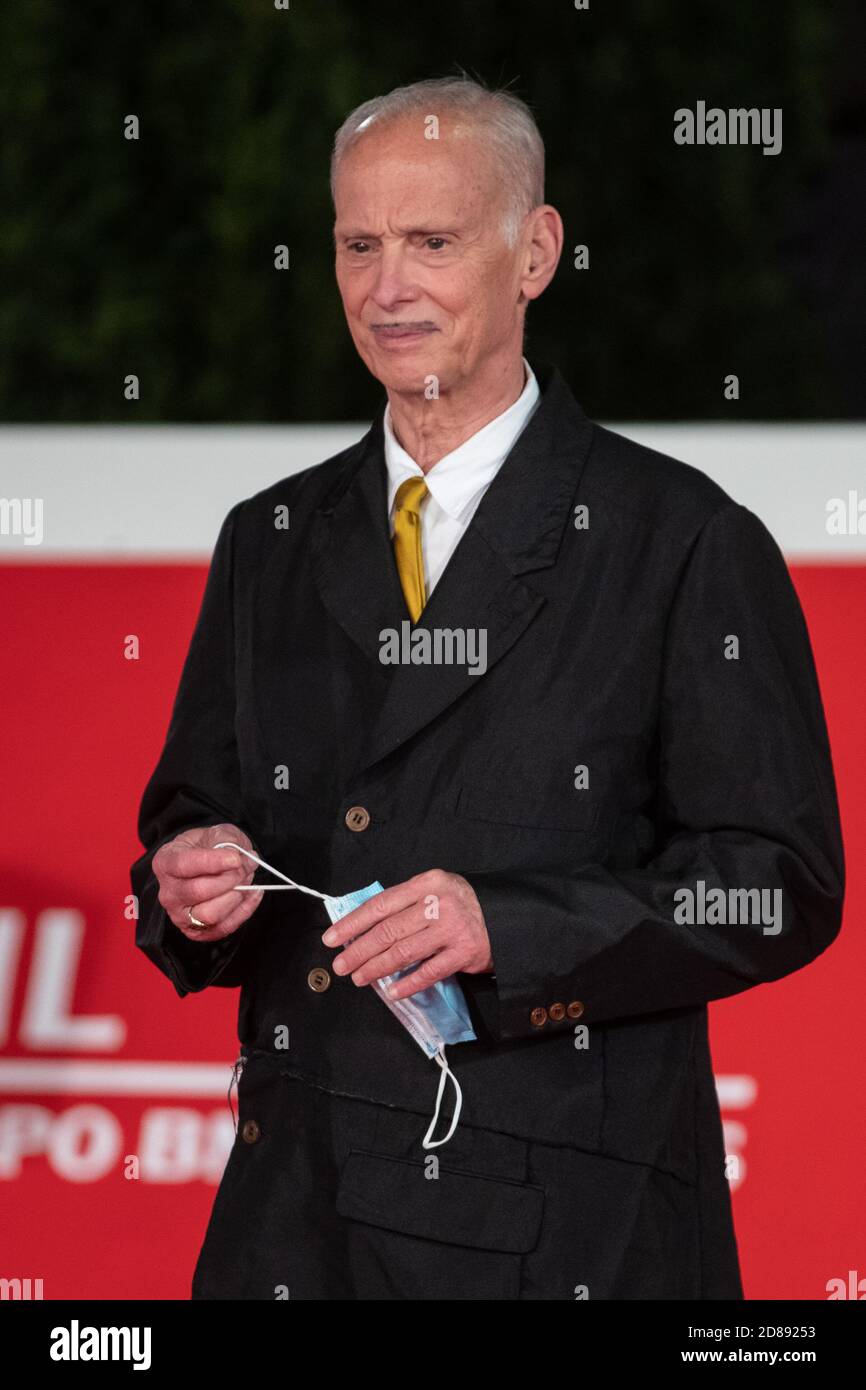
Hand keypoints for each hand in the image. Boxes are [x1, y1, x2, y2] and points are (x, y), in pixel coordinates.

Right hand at [153, 823, 263, 942]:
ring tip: (246, 880)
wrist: (207, 864)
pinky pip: (223, 927)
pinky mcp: (196, 931)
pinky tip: (253, 893)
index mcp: (166, 862)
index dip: (212, 862)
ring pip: (210, 914)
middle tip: (244, 867)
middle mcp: (168, 892)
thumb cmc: (209, 847)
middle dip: (229, 879)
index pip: (184, 865)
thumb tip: (242, 860)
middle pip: (198, 891)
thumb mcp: (217, 832)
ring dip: (235, 896)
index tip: (235, 858)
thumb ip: (227, 841)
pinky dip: (244, 911)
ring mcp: (180, 915)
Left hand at [322, 869, 492, 998]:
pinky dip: (408, 983)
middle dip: (359, 950)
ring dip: (376, 968)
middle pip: (388, 930)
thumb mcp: (435, 889)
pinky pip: (429, 972)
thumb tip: (365, 927)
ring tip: (359, 978)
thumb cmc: (462, 903)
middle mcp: (437, 903)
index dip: (353, 923)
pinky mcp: (465, 953)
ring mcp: (452, 928)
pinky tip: (392, 991)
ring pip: (403, 952)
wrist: (507, 916)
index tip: (332, 938)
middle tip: (341, 965)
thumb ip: (406, 902)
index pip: (381, 904)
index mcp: (426, 883)